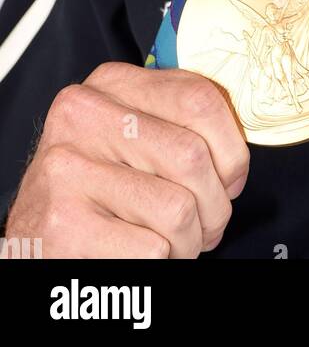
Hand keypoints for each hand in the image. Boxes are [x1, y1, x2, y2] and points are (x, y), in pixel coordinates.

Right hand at [3, 63, 248, 257]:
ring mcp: (68, 169)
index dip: (232, 149)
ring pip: (178, 208)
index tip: (230, 179)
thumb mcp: (130, 132)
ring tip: (174, 241)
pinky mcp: (63, 224)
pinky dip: (161, 262)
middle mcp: (83, 116)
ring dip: (189, 240)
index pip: (200, 100)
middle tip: (206, 223)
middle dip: (214, 205)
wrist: (33, 235)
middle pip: (192, 157)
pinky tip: (140, 254)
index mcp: (111, 84)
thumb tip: (236, 149)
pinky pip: (152, 249)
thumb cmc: (96, 186)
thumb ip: (176, 122)